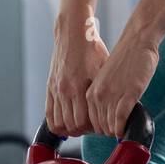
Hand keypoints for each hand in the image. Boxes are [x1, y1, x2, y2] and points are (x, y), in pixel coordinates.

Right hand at [46, 12, 109, 137]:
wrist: (73, 32)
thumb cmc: (92, 49)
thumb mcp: (103, 69)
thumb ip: (104, 90)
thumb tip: (115, 107)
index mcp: (79, 87)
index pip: (83, 122)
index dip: (92, 128)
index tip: (99, 125)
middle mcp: (64, 90)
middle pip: (71, 125)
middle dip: (82, 130)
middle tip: (92, 127)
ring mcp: (55, 89)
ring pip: (58, 122)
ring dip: (69, 128)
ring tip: (80, 126)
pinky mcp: (49, 86)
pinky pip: (49, 113)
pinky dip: (56, 123)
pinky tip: (65, 123)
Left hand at [86, 28, 159, 137]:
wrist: (137, 41)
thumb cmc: (124, 59)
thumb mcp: (105, 80)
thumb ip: (102, 96)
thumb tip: (107, 115)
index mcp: (89, 91)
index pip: (89, 121)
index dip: (100, 127)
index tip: (110, 127)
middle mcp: (97, 95)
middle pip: (99, 127)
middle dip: (109, 131)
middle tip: (119, 128)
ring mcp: (111, 96)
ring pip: (109, 127)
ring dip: (116, 131)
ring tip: (125, 127)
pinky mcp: (127, 96)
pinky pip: (120, 121)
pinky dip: (123, 128)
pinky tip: (128, 128)